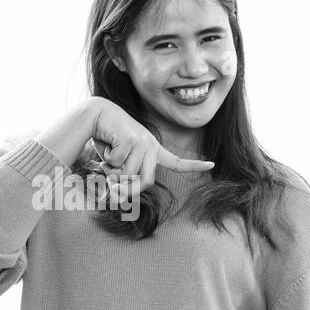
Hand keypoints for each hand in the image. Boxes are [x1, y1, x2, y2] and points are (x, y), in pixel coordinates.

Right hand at [90, 99, 214, 206]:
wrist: (97, 113)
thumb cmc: (107, 140)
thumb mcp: (119, 163)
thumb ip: (123, 179)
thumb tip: (118, 196)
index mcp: (153, 150)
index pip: (176, 162)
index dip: (193, 166)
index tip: (212, 164)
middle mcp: (152, 145)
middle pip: (147, 182)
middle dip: (127, 189)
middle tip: (112, 188)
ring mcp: (144, 141)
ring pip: (129, 174)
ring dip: (112, 171)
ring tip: (109, 154)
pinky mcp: (132, 139)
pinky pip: (118, 163)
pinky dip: (107, 159)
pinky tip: (107, 143)